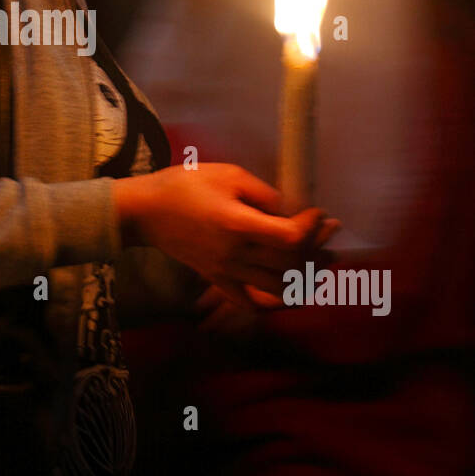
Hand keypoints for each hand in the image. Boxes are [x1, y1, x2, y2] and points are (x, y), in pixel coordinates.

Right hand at [114, 163, 339, 306]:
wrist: (146, 211)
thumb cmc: (185, 185)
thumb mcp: (228, 174)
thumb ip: (264, 193)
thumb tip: (291, 210)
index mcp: (237, 225)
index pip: (290, 237)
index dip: (312, 226)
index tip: (318, 212)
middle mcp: (235, 254)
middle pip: (290, 264)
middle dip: (318, 248)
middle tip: (330, 231)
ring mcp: (226, 272)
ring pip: (278, 288)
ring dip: (305, 276)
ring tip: (321, 259)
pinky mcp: (217, 280)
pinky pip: (252, 301)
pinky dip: (275, 300)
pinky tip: (289, 285)